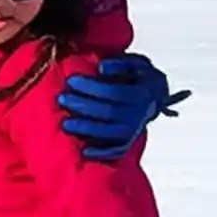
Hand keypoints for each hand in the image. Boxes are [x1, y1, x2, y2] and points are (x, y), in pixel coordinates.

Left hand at [58, 53, 191, 160]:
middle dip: (84, 106)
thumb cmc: (137, 76)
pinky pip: (117, 150)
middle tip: (62, 99)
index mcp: (143, 92)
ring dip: (87, 129)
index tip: (71, 80)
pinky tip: (84, 152)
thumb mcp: (134, 63)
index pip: (116, 92)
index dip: (92, 87)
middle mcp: (141, 113)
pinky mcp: (129, 141)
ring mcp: (136, 129)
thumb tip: (101, 68)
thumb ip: (118, 64)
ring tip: (65, 124)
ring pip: (112, 133)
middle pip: (111, 112)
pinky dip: (101, 153)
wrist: (154, 94)